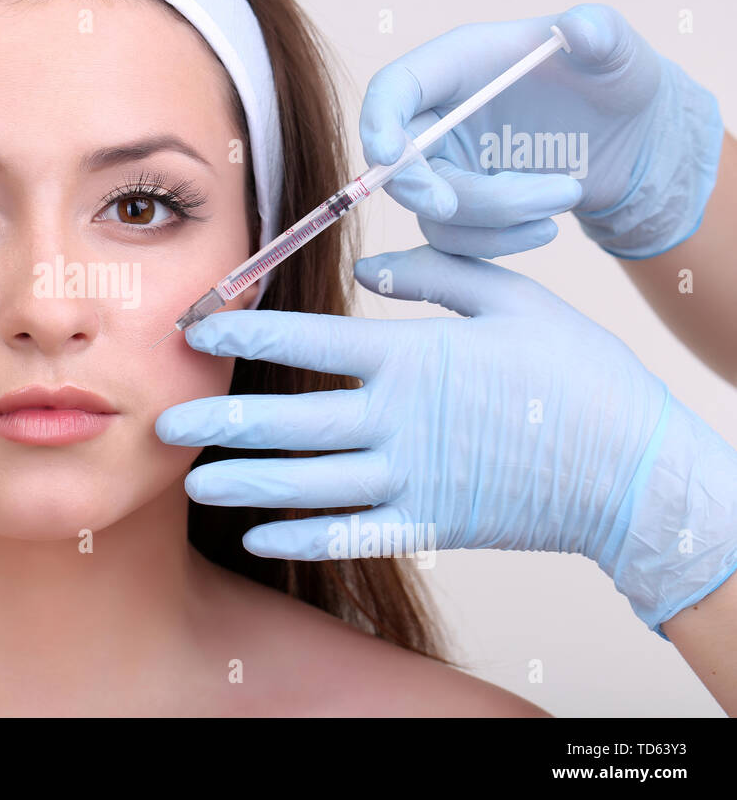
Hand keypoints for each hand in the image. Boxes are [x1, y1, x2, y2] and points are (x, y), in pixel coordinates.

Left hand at [154, 246, 736, 637]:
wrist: (634, 471)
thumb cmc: (578, 374)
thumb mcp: (513, 300)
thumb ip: (437, 275)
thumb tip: (373, 264)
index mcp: (413, 357)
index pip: (307, 339)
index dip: (243, 330)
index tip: (196, 327)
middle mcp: (399, 420)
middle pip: (289, 421)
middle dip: (220, 420)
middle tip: (164, 421)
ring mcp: (411, 478)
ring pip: (306, 483)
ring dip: (244, 484)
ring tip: (193, 482)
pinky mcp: (429, 523)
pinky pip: (351, 534)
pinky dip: (301, 535)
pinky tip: (258, 534)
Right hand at [360, 4, 723, 258]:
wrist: (630, 138)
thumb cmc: (616, 79)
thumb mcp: (618, 51)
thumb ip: (600, 31)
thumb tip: (579, 27)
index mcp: (458, 64)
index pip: (394, 88)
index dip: (378, 120)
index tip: (385, 155)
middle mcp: (440, 116)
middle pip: (400, 162)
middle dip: (422, 189)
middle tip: (450, 206)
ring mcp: (448, 167)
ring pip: (434, 212)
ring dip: (494, 218)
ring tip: (566, 194)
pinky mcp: (464, 208)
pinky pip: (457, 242)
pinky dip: (498, 244)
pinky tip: (547, 228)